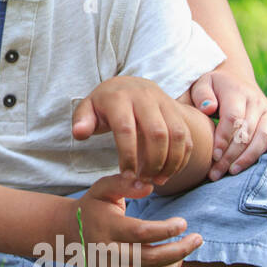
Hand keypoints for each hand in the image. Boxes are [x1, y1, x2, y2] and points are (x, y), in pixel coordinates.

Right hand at [65, 174, 201, 266]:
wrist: (68, 233)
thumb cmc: (93, 206)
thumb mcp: (104, 188)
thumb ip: (125, 183)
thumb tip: (150, 186)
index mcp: (105, 228)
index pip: (142, 233)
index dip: (167, 229)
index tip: (184, 223)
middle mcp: (105, 253)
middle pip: (151, 259)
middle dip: (180, 250)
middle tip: (197, 239)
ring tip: (184, 253)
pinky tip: (169, 264)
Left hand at [72, 76, 195, 185]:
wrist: (129, 85)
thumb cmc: (104, 104)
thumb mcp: (87, 109)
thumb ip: (82, 121)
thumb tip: (79, 133)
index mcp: (119, 98)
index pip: (126, 129)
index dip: (127, 155)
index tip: (126, 175)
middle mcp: (145, 97)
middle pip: (156, 133)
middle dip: (153, 162)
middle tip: (144, 181)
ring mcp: (164, 103)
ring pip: (176, 135)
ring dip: (171, 162)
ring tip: (158, 180)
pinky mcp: (177, 111)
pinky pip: (186, 136)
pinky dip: (182, 158)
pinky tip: (170, 172)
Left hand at [188, 68, 266, 180]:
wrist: (233, 78)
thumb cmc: (212, 88)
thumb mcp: (201, 85)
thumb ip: (201, 96)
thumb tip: (208, 108)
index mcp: (236, 92)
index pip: (233, 118)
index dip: (224, 139)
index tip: (214, 156)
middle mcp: (255, 101)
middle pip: (247, 132)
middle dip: (231, 155)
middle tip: (216, 173)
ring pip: (263, 136)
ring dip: (249, 157)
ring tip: (232, 171)